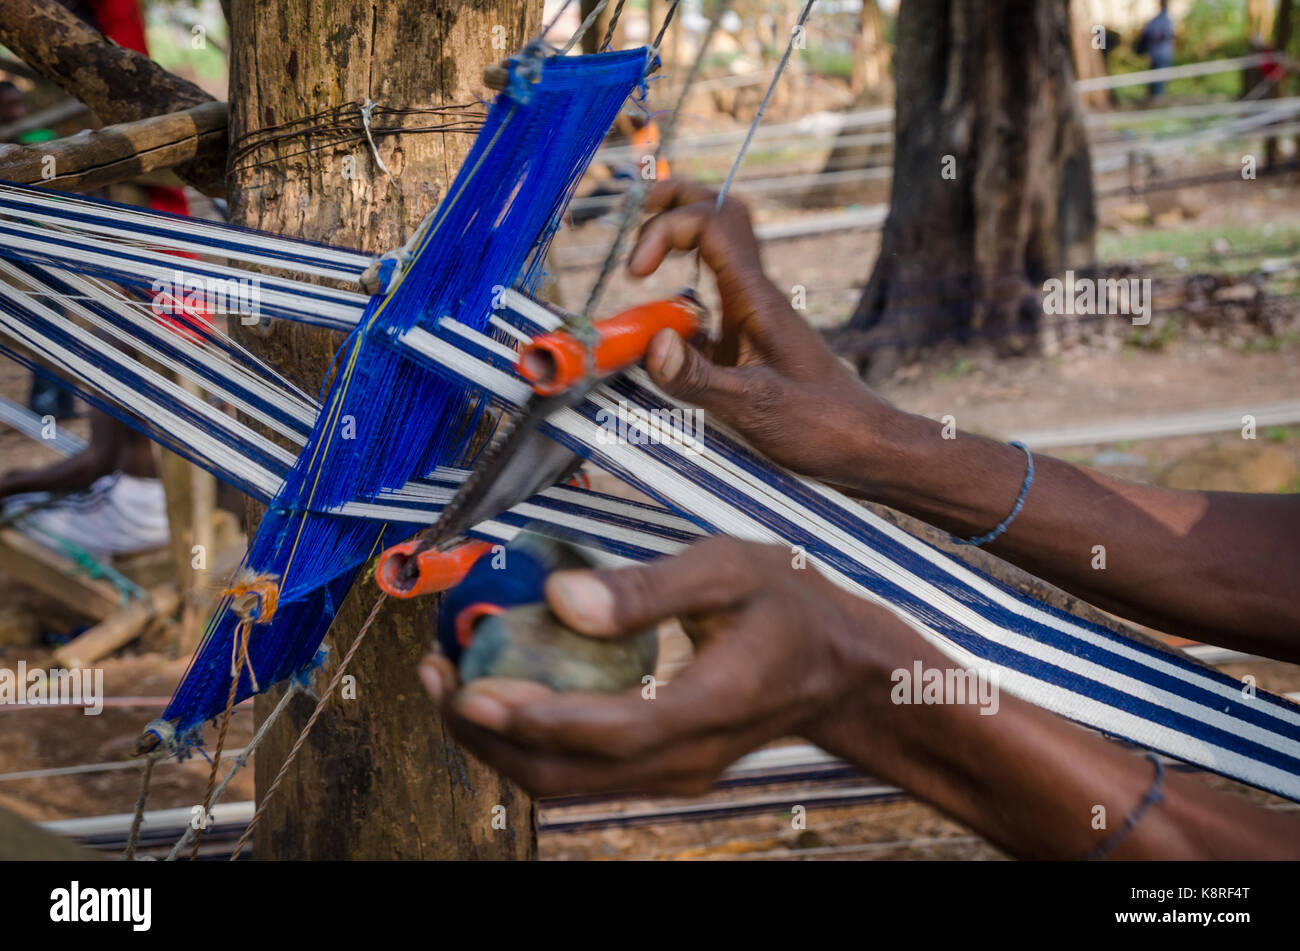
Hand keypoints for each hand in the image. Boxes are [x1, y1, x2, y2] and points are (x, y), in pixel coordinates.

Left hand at [418, 537, 905, 796]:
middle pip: (568, 776)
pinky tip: (502, 696)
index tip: (468, 684)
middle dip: (488, 735)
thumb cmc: (792, 608)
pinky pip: (581, 774)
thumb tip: (559, 596)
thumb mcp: (731, 568)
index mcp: (710, 706)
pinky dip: (529, 745)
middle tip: (436, 678)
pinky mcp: (661, 770)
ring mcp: (674, 773)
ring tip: (450, 685)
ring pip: (566, 785)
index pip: (608, 731)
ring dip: (499, 745)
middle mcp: (686, 758)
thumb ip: (647, 587)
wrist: (841, 669)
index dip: (532, 716)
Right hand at [629, 180, 907, 492]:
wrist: (865, 445)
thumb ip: (698, 377)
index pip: (711, 224)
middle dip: (676, 204)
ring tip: (641, 265)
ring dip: (679, 244)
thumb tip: (653, 345)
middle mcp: (754, 297)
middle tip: (640, 213)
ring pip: (717, 252)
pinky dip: (681, 305)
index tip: (637, 272)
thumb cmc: (824, 425)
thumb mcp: (753, 406)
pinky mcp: (748, 342)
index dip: (665, 229)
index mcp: (756, 298)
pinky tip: (663, 338)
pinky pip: (711, 303)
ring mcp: (752, 317)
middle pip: (720, 215)